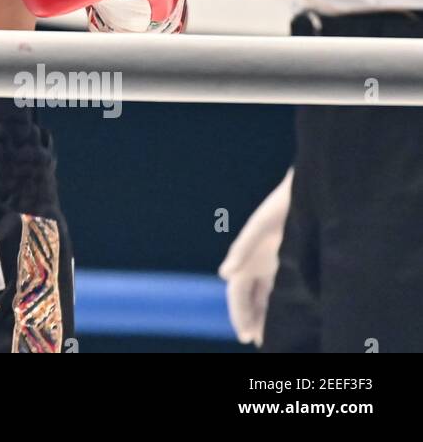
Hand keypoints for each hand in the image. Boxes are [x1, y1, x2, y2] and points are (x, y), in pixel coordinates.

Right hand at [219, 170, 292, 344]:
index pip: (237, 292)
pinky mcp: (290, 262)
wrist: (309, 192)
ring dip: (262, 315)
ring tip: (268, 337)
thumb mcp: (261, 227)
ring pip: (264, 296)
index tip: (245, 336)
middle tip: (255, 341)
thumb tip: (224, 275)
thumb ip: (242, 248)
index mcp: (247, 258)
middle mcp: (258, 263)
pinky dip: (277, 306)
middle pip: (249, 297)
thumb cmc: (283, 206)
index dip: (239, 314)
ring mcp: (273, 264)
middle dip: (249, 319)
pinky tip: (285, 318)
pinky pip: (279, 290)